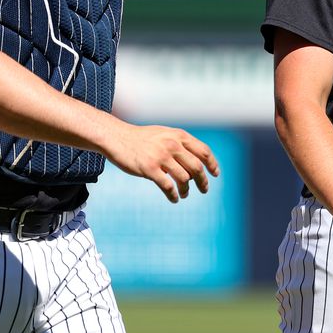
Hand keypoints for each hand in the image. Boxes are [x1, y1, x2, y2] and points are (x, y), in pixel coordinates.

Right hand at [103, 121, 218, 202]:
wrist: (117, 137)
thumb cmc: (141, 138)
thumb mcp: (164, 134)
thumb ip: (179, 142)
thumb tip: (196, 159)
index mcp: (178, 136)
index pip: (203, 151)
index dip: (212, 164)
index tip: (215, 174)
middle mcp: (172, 145)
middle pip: (197, 167)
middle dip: (203, 181)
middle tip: (204, 189)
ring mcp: (161, 156)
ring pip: (184, 178)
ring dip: (186, 190)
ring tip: (184, 194)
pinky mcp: (149, 168)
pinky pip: (168, 186)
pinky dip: (173, 195)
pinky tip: (174, 199)